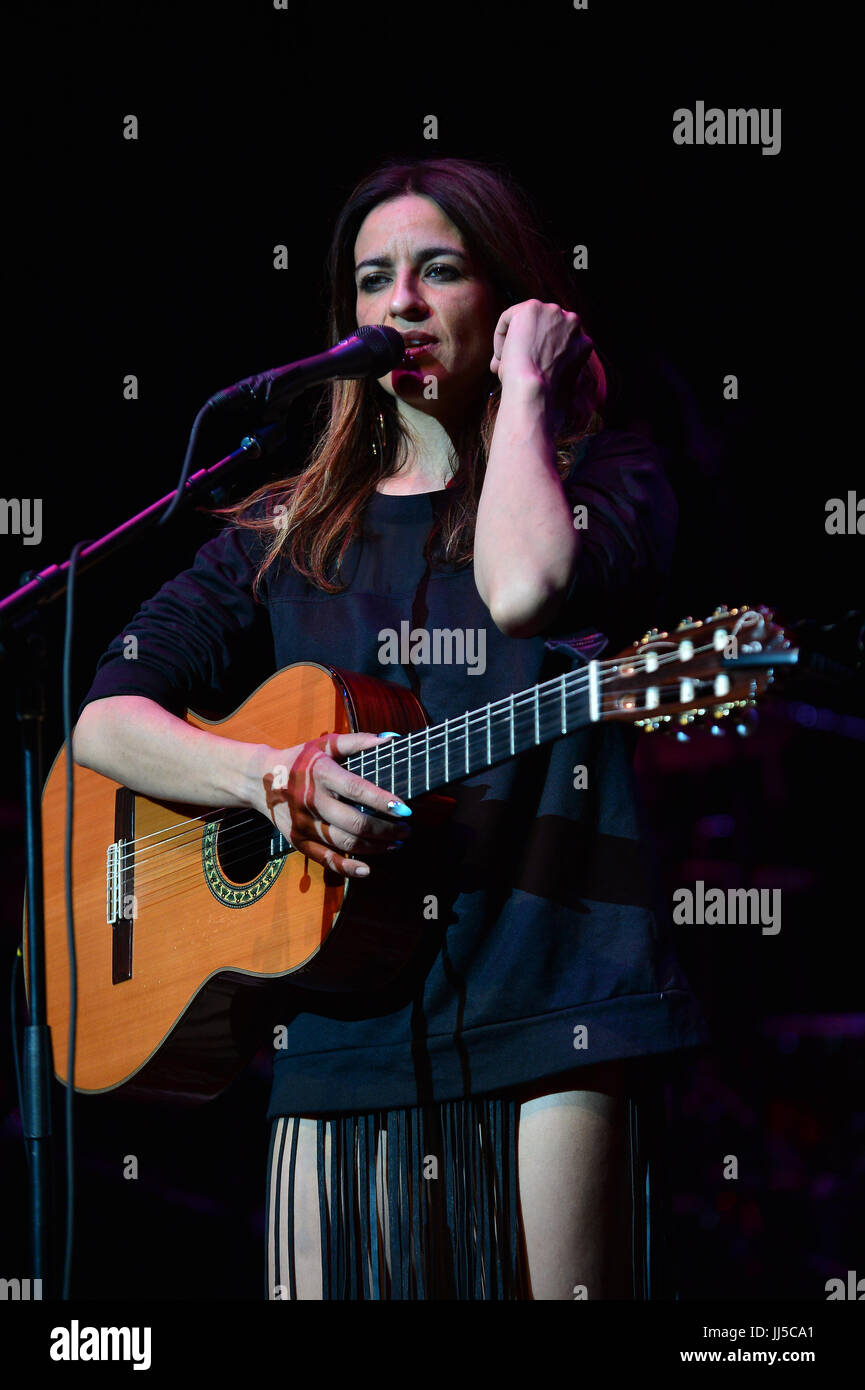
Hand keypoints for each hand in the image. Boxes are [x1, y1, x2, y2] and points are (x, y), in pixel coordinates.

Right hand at [251, 732, 410, 878]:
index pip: (356, 790)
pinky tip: (367, 869)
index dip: (382, 801)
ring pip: (345, 842)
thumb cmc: (301, 759)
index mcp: (321, 774)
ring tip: (396, 843)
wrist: (259, 779)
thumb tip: (392, 740)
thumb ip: (358, 742)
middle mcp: (311, 801)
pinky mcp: (297, 841)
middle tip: (407, 830)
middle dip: (386, 830)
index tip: (405, 810)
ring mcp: (303, 824)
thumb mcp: (325, 744)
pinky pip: (324, 859)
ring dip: (375, 847)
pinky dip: (347, 867)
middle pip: (354, 822)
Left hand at [489, 299, 593, 407]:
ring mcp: (554, 312)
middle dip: (526, 344)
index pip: (557, 341)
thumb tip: (526, 360)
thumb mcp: (556, 377)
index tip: (525, 372)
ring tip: (503, 363)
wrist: (536, 390)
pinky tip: (500, 356)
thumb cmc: (542, 394)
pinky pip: (509, 318)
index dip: (538, 355)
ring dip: (513, 340)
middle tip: (508, 366)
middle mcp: (573, 322)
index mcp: (583, 342)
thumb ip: (550, 361)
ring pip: (526, 322)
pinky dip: (500, 335)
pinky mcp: (532, 308)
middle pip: (543, 329)